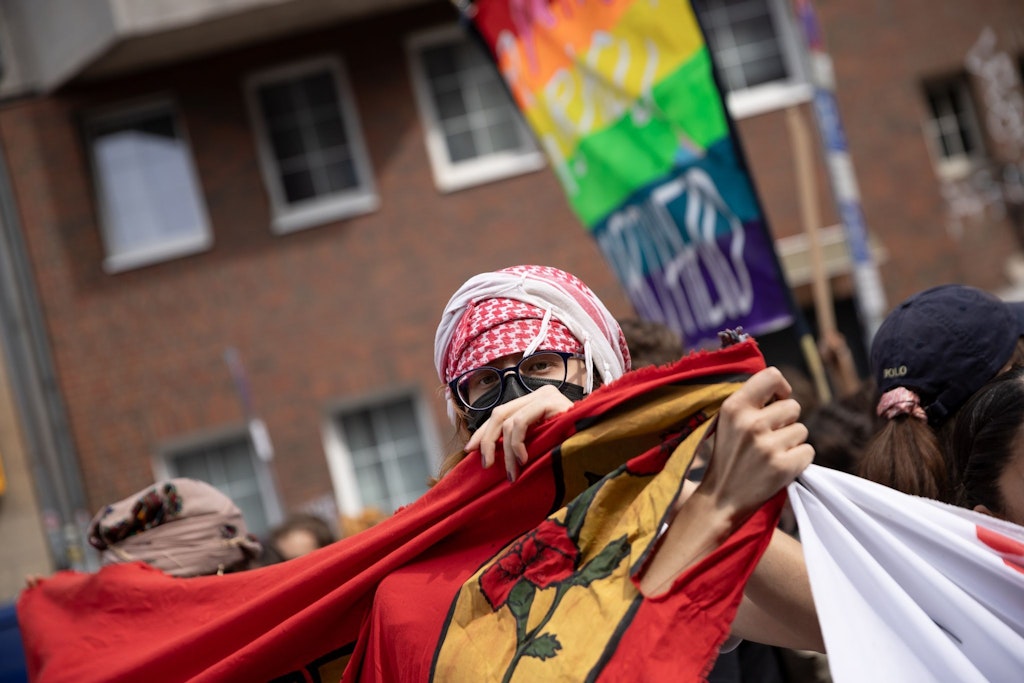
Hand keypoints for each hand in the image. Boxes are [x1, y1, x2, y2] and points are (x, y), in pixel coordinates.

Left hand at [464, 384, 574, 481]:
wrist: (604, 446)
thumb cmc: (574, 450)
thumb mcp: (542, 447)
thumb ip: (522, 444)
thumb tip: (488, 455)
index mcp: (536, 403)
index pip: (501, 414)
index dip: (483, 433)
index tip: (469, 451)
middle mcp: (540, 395)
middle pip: (499, 414)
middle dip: (487, 441)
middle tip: (486, 466)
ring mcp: (546, 396)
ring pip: (508, 421)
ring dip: (505, 452)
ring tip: (512, 474)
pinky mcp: (552, 402)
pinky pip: (521, 422)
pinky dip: (516, 443)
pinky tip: (522, 459)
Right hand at [697, 366, 813, 519]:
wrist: (721, 499)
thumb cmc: (729, 456)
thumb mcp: (728, 422)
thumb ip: (751, 402)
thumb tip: (782, 389)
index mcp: (734, 407)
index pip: (772, 376)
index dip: (781, 388)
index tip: (778, 400)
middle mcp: (750, 423)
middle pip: (793, 406)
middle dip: (787, 421)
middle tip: (768, 438)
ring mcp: (767, 446)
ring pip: (802, 430)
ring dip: (792, 442)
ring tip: (770, 454)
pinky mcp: (782, 467)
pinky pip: (809, 451)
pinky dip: (799, 460)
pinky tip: (779, 467)